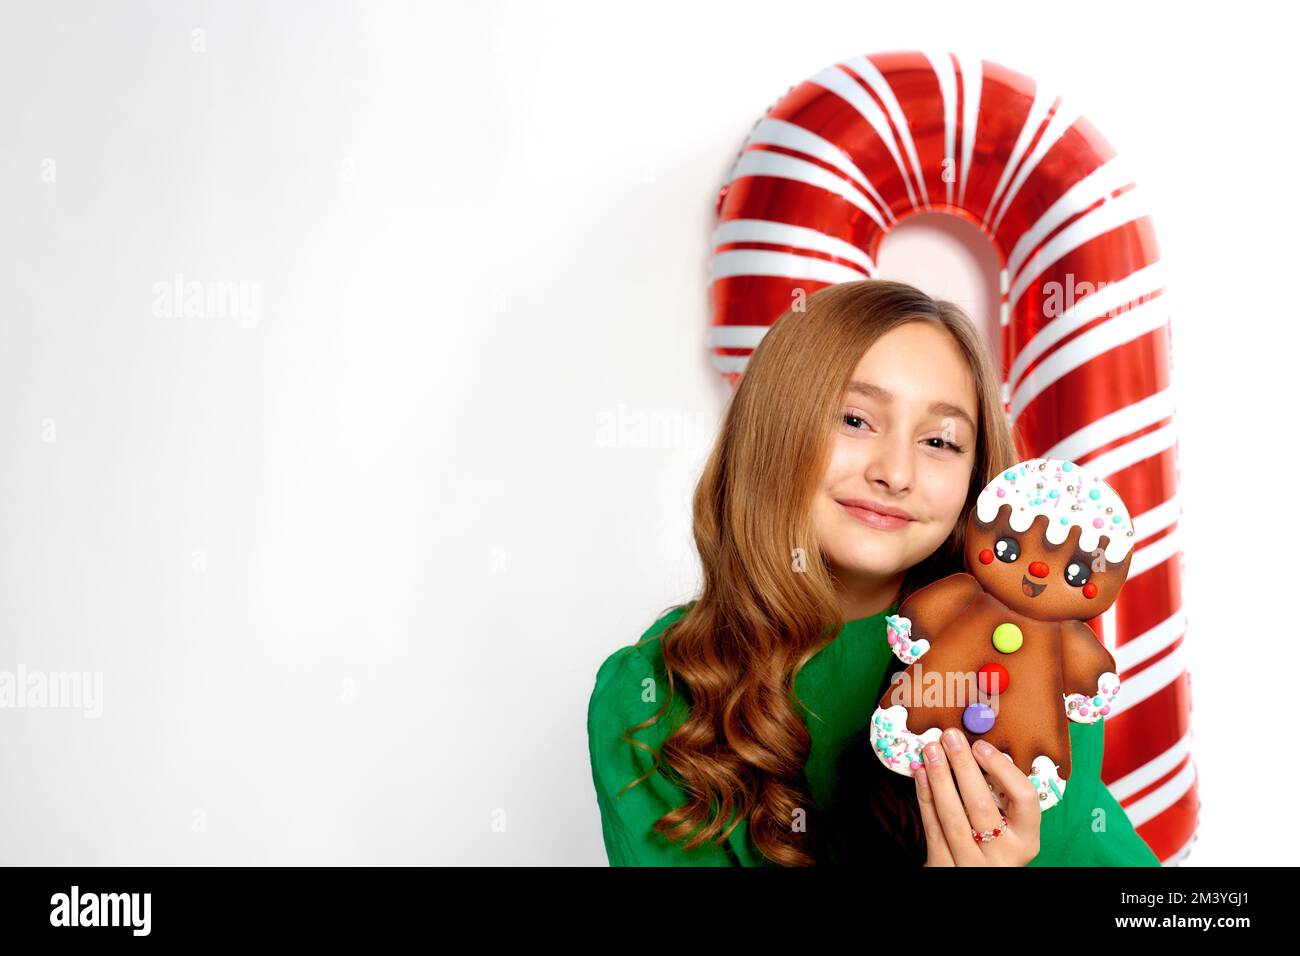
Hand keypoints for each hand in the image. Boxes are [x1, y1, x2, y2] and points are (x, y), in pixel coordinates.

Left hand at [912, 728, 1040, 865]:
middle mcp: (1003, 855)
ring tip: (931, 751)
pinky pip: (933, 829)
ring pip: (953, 817)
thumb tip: (974, 748)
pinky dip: (925, 798)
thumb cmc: (991, 844)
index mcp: (1026, 840)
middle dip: (963, 766)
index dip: (1002, 768)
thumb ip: (998, 795)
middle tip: (949, 737)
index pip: (1024, 798)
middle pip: (981, 805)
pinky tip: (921, 775)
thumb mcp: (1007, 826)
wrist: (974, 879)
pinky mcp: (945, 868)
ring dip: (940, 778)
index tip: (980, 746)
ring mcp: (973, 864)